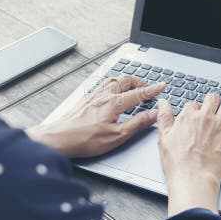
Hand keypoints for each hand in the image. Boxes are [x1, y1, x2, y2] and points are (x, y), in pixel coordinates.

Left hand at [26, 75, 164, 157]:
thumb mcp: (117, 136)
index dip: (152, 90)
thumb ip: (137, 123)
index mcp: (114, 103)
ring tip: (133, 86)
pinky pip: (103, 84)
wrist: (58, 139)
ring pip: (114, 79)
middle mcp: (104, 95)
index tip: (161, 86)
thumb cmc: (84, 140)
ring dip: (126, 80)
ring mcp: (93, 95)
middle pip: (126, 80)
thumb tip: (154, 115)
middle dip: (140, 82)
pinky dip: (114, 83)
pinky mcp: (86, 99)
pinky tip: (112, 89)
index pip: (138, 93)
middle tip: (148, 88)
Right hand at [156, 93, 220, 214]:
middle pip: (212, 99)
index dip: (194, 108)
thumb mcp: (163, 138)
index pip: (193, 104)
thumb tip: (163, 103)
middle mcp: (206, 118)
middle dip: (213, 101)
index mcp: (189, 117)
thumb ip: (164, 118)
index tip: (194, 113)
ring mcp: (220, 128)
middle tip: (213, 104)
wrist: (192, 179)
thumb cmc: (177, 163)